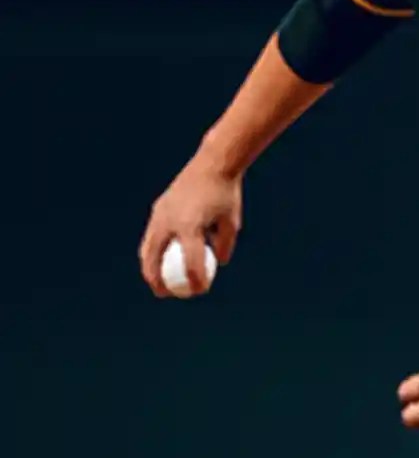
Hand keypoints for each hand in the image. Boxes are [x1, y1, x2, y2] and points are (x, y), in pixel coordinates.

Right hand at [139, 157, 242, 296]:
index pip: (191, 262)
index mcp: (190, 227)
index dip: (196, 281)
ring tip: (157, 281)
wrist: (213, 164)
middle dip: (157, 280)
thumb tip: (218, 264)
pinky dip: (153, 250)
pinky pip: (152, 235)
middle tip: (165, 294)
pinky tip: (160, 259)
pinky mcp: (158, 209)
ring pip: (147, 248)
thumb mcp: (231, 222)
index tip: (200, 291)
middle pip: (155, 259)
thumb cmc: (226, 193)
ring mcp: (160, 214)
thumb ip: (224, 245)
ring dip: (150, 266)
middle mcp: (170, 222)